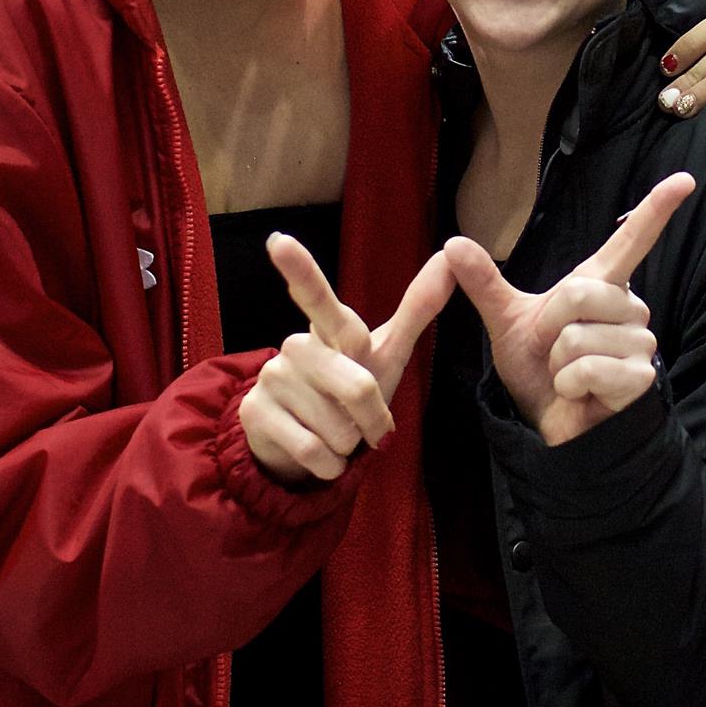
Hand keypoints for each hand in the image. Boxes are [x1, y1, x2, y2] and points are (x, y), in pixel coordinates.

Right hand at [239, 238, 453, 485]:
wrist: (302, 443)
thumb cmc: (349, 390)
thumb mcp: (385, 352)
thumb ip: (417, 308)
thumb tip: (450, 255)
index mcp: (329, 330)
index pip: (318, 299)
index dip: (300, 271)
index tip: (280, 241)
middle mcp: (295, 346)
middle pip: (358, 388)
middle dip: (373, 418)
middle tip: (367, 425)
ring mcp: (272, 378)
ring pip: (336, 428)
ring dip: (349, 444)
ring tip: (335, 434)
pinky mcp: (255, 414)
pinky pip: (313, 451)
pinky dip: (330, 465)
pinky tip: (321, 455)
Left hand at [444, 173, 694, 446]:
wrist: (548, 419)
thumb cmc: (537, 368)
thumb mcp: (506, 321)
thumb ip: (484, 283)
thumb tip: (452, 243)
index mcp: (600, 285)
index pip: (630, 241)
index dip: (656, 209)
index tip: (684, 179)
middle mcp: (628, 307)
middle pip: (579, 293)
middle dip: (550, 328)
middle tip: (554, 351)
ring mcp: (640, 343)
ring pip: (580, 336)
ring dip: (558, 362)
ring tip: (568, 374)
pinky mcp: (640, 377)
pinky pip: (589, 368)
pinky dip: (569, 384)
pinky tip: (579, 393)